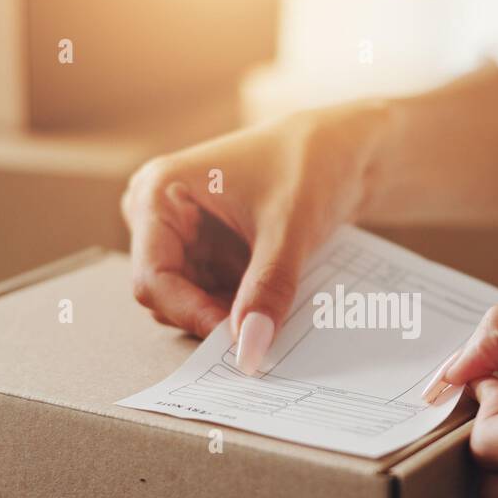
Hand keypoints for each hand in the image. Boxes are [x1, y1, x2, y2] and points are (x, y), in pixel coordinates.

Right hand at [121, 103, 387, 372]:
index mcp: (159, 192)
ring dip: (224, 314)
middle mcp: (158, 213)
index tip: (234, 338)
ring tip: (269, 311)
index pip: (152, 276)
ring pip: (187, 300)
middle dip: (207, 316)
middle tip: (256, 332)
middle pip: (164, 293)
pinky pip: (209, 295)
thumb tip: (250, 348)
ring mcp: (182, 232)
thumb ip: (267, 291)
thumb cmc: (311, 163)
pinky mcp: (206, 249)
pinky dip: (236, 308)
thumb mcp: (289, 231)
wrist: (345, 149)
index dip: (189, 313)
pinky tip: (268, 306)